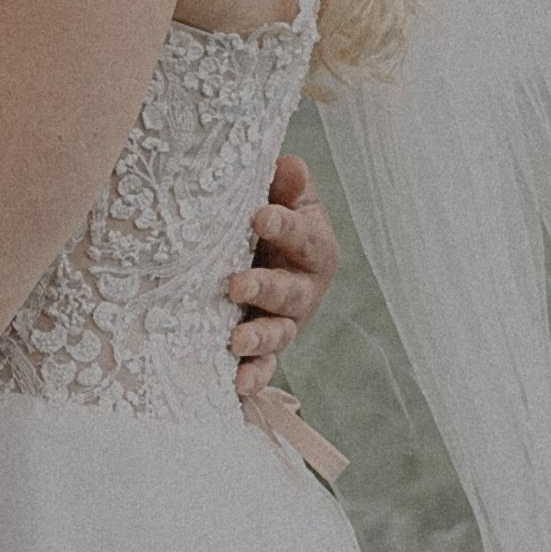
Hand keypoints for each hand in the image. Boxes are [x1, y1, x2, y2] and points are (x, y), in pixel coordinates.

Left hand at [225, 153, 337, 399]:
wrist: (252, 254)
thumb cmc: (264, 221)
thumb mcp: (279, 198)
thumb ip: (286, 185)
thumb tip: (291, 167)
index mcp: (314, 247)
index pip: (304, 237)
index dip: (286, 227)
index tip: (260, 216)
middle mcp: (304, 289)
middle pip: (291, 292)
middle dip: (266, 288)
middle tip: (238, 283)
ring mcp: (285, 322)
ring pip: (278, 333)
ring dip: (259, 338)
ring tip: (236, 340)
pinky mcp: (265, 349)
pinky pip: (263, 367)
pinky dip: (253, 377)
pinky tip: (236, 384)